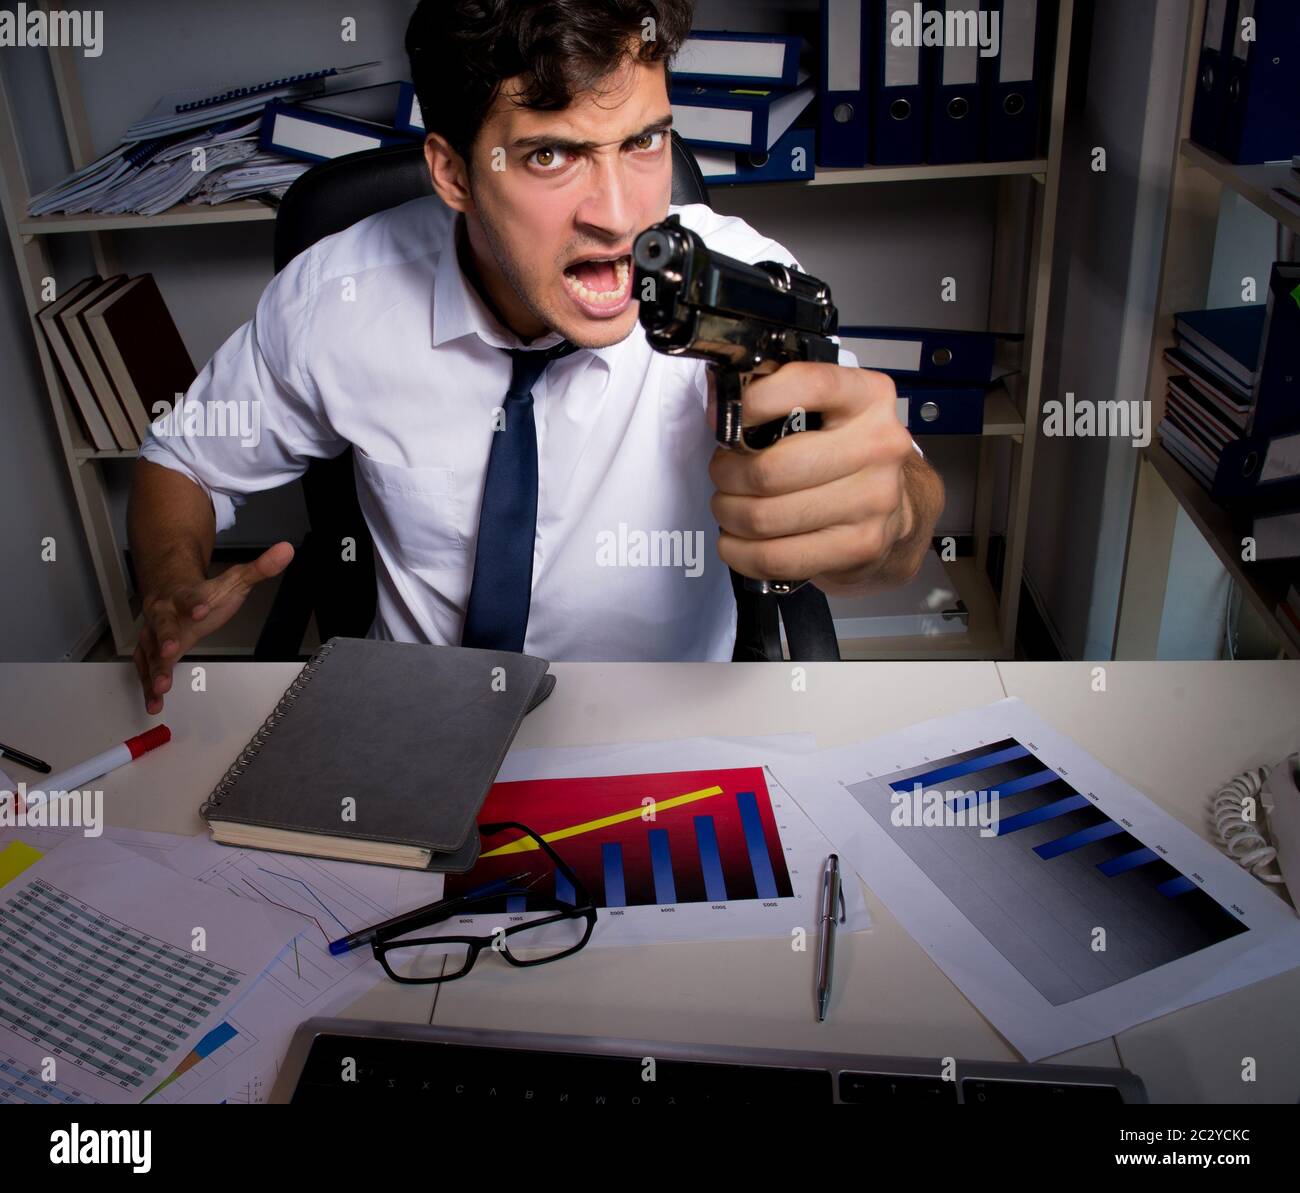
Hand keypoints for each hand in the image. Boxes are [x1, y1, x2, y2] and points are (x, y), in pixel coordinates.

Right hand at [134, 542, 293, 713]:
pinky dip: (148, 684)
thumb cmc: (204, 591)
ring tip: (160, 688)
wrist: (169, 588)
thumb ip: (260, 568)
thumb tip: (287, 550)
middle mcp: (166, 612)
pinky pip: (145, 666)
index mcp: (187, 595)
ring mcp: (155, 632)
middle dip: (165, 637)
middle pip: (163, 624)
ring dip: (154, 669)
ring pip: (149, 649)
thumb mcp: (235, 579)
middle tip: (169, 650)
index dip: (195, 602)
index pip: (191, 597)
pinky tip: (154, 702)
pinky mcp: (150, 648)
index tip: (202, 609)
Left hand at [706, 362, 930, 593]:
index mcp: (868, 396)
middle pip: (771, 469)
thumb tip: (718, 405)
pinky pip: (776, 558)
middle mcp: (878, 446)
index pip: (808, 385)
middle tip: (722, 474)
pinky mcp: (859, 546)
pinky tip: (736, 542)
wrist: (890, 506)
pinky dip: (740, 552)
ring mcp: (873, 500)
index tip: (723, 417)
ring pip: (765, 517)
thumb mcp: (821, 407)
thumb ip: (776, 395)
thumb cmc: (841, 452)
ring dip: (730, 514)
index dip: (753, 401)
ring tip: (730, 506)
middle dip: (727, 475)